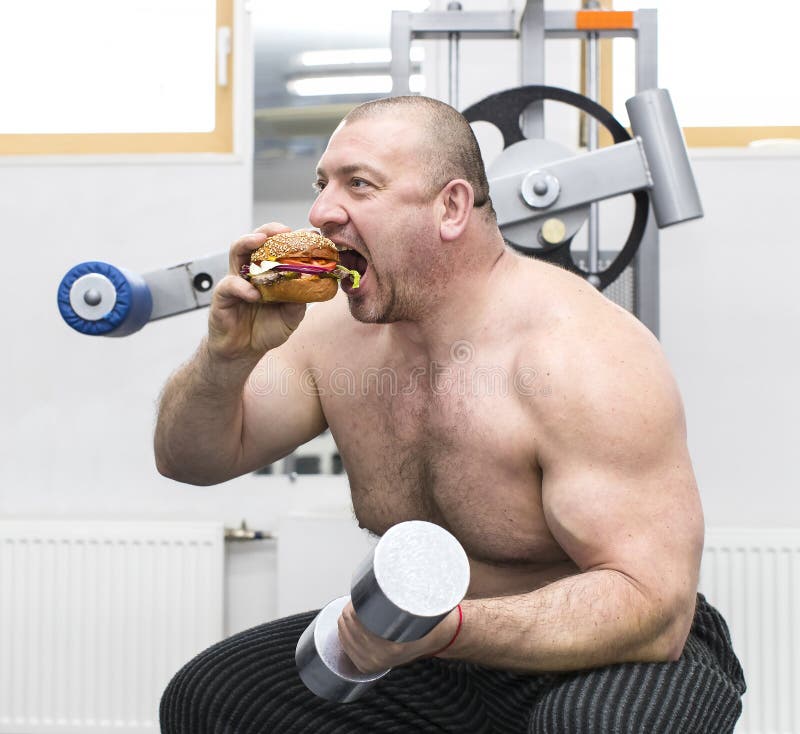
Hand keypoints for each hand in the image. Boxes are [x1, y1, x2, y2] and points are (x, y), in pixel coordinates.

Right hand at [208, 222, 305, 359]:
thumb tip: (313, 285)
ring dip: (247, 242)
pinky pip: (230, 285)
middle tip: (283, 230)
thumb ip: (300, 301)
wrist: (244, 351)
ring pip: (236, 251)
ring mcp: (235, 280)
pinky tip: (254, 294)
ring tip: (261, 241)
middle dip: (268, 230)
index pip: (277, 247)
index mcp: (268, 272)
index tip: (307, 234)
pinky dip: (242, 287)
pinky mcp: (222, 296)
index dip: (290, 239)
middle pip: (255, 240)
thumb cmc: (266, 329)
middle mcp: (251, 271)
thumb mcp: (291, 316)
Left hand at [337, 601, 459, 673]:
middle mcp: (380, 657)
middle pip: (347, 626)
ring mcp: (373, 663)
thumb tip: (390, 566)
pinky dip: (345, 637)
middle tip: (359, 599)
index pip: (354, 620)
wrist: (439, 638)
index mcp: (392, 646)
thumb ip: (403, 590)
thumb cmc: (430, 620)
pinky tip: (349, 627)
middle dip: (349, 610)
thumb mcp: (420, 603)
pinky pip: (348, 650)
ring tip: (355, 609)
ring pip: (344, 638)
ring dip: (346, 623)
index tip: (360, 595)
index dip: (354, 604)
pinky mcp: (370, 666)